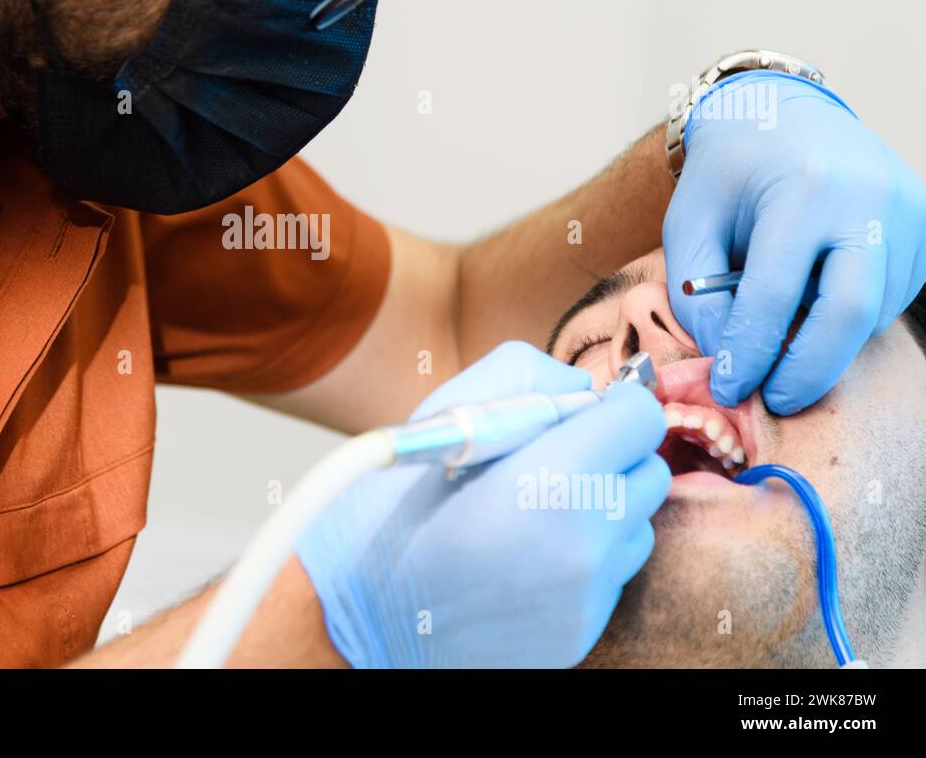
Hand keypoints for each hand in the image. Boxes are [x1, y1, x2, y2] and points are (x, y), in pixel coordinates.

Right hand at [295, 341, 669, 667]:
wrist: (361, 615)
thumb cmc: (390, 510)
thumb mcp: (445, 414)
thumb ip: (528, 379)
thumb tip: (584, 390)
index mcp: (552, 481)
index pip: (640, 419)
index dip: (609, 407)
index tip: (575, 416)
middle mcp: (584, 546)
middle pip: (649, 471)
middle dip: (607, 455)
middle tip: (545, 462)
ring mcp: (587, 597)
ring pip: (636, 525)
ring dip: (599, 508)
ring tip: (529, 513)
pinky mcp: (582, 632)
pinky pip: (611, 574)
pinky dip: (582, 556)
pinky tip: (523, 555)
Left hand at [664, 71, 925, 413]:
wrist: (781, 110)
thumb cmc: (727, 173)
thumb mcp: (689, 224)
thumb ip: (699, 296)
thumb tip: (727, 361)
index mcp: (802, 189)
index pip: (775, 294)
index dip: (750, 352)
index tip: (728, 389)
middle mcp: (868, 198)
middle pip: (850, 313)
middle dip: (808, 369)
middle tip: (773, 399)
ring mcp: (908, 210)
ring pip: (873, 312)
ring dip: (827, 339)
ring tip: (783, 329)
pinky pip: (893, 296)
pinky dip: (851, 315)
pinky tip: (817, 294)